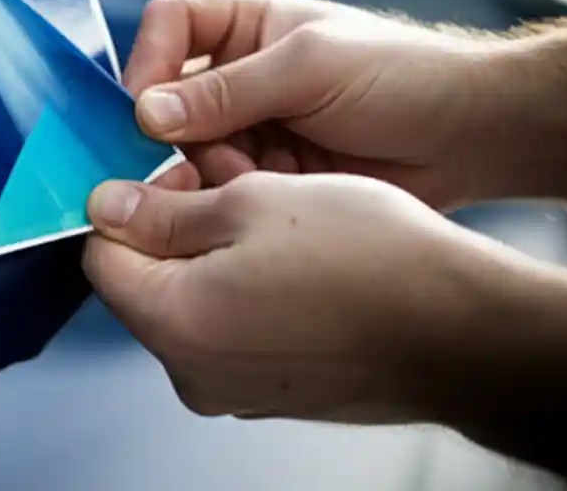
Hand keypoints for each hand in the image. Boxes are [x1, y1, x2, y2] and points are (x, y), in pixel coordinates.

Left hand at [81, 171, 514, 422]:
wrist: (464, 331)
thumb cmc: (368, 258)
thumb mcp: (254, 202)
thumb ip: (166, 210)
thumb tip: (106, 206)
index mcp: (175, 322)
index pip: (101, 257)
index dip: (128, 204)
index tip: (172, 171)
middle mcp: (193, 372)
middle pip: (145, 284)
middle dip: (174, 227)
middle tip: (228, 183)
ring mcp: (233, 391)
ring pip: (191, 305)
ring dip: (212, 256)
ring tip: (272, 216)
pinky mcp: (272, 394)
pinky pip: (231, 332)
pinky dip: (244, 292)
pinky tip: (295, 261)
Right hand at [124, 0, 499, 208]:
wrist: (467, 139)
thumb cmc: (400, 77)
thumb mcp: (308, 69)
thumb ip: (226, 91)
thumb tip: (146, 113)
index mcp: (247, 23)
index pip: (172, 22)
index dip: (149, 57)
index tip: (142, 106)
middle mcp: (237, 71)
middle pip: (167, 97)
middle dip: (177, 132)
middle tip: (201, 160)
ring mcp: (249, 124)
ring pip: (188, 150)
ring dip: (210, 168)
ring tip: (254, 177)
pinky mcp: (263, 172)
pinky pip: (220, 185)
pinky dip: (233, 193)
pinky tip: (269, 193)